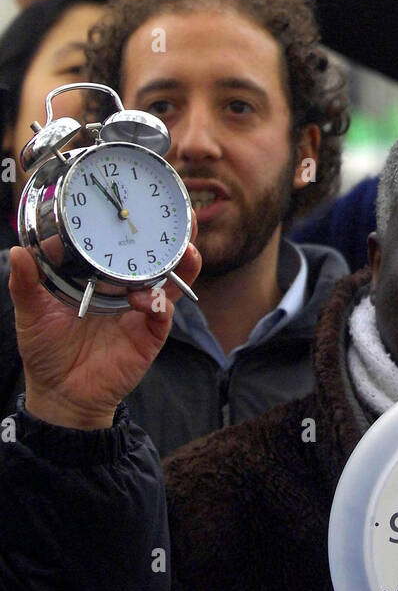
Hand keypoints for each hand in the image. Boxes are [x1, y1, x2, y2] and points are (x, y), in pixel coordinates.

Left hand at [11, 230, 200, 429]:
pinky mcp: (148, 335)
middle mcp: (127, 288)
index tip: (141, 196)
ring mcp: (141, 310)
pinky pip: (163, 313)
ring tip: (186, 249)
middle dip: (176, 232)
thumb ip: (27, 283)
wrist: (60, 395)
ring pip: (173, 279)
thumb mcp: (32, 312)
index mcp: (102, 276)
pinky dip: (159, 303)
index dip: (138, 219)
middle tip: (180, 213)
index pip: (125, 242)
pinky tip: (146, 300)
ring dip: (184, 261)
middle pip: (160, 254)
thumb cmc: (47, 350)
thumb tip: (18, 252)